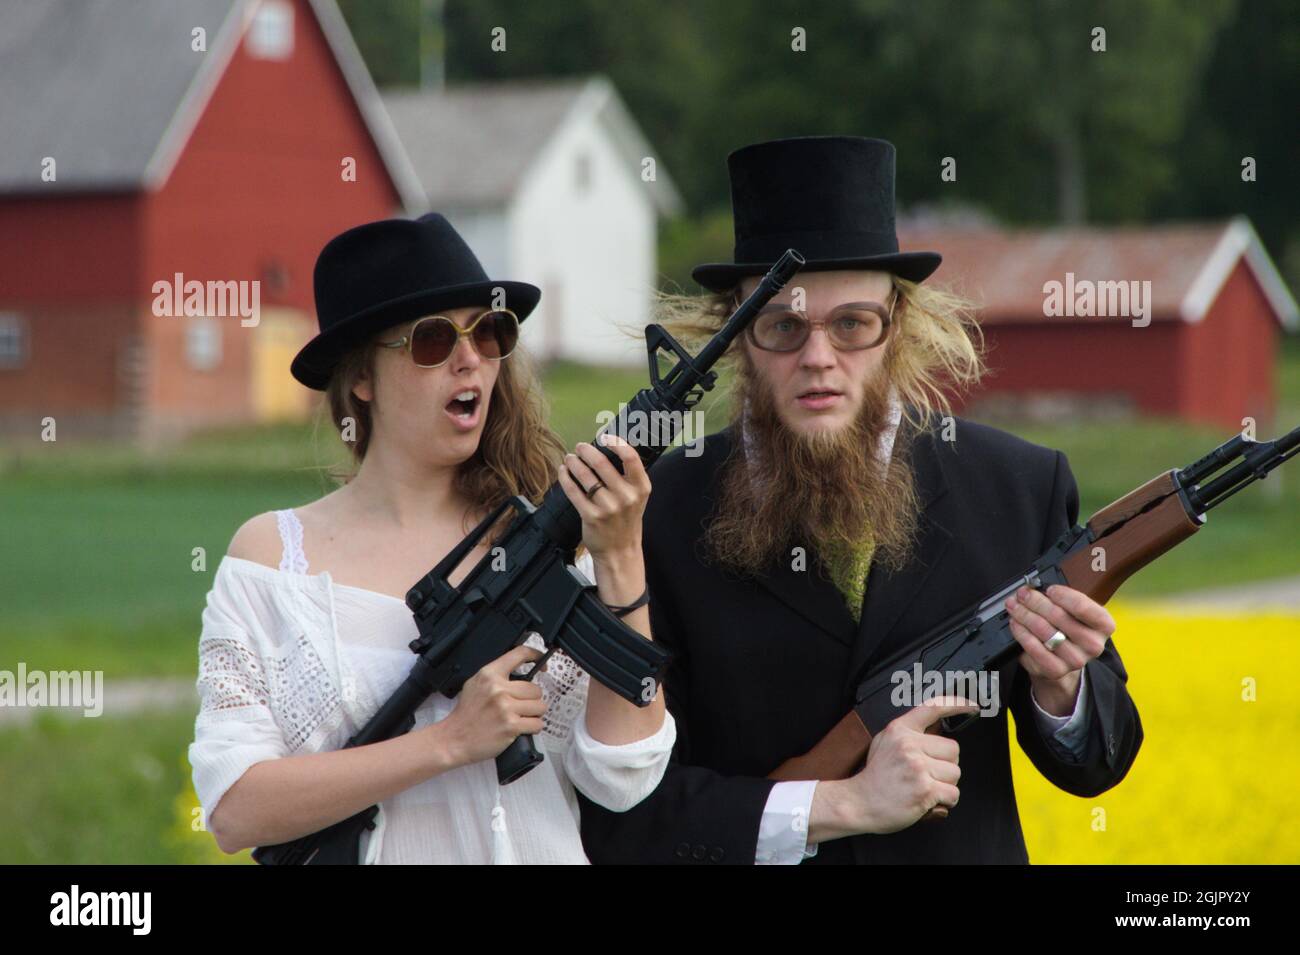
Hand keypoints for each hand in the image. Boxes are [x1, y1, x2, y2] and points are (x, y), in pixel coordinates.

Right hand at [437, 645, 546, 765]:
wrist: (454, 739)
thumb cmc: (466, 714)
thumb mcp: (475, 684)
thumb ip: (496, 676)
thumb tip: (521, 671)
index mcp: (489, 674)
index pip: (519, 654)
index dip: (535, 655)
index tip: (542, 663)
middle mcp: (498, 689)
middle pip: (536, 689)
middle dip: (532, 700)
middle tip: (520, 706)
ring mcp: (505, 707)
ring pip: (540, 706)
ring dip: (534, 714)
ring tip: (520, 718)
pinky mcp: (511, 726)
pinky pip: (537, 724)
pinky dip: (533, 728)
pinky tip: (522, 728)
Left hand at [557, 434, 651, 563]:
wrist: (619, 551)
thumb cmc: (626, 519)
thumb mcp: (637, 497)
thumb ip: (629, 476)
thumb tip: (607, 448)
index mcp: (641, 488)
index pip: (630, 457)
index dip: (615, 442)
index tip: (603, 437)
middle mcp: (626, 497)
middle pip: (601, 463)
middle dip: (586, 450)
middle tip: (580, 447)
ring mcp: (608, 507)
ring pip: (585, 476)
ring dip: (573, 462)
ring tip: (570, 458)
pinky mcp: (591, 516)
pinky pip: (573, 491)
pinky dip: (565, 478)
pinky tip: (563, 472)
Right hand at [825, 697, 977, 836]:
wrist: (857, 803)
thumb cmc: (873, 777)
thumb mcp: (884, 743)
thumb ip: (907, 734)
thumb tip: (935, 730)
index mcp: (899, 730)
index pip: (933, 708)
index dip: (956, 704)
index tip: (973, 706)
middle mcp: (909, 745)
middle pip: (953, 750)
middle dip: (945, 765)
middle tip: (926, 774)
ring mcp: (917, 767)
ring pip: (955, 774)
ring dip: (945, 785)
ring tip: (924, 788)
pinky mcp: (924, 789)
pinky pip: (953, 794)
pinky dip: (945, 801)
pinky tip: (929, 800)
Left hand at [1005, 584, 1113, 714]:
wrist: (1064, 660)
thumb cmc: (1068, 629)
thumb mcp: (1073, 611)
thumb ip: (1060, 598)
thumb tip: (1034, 587)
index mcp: (1103, 625)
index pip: (1082, 606)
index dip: (1062, 595)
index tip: (1047, 589)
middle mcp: (1093, 644)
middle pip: (1059, 617)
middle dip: (1036, 601)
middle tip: (1022, 593)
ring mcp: (1076, 659)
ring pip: (1044, 631)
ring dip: (1024, 615)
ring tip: (1014, 606)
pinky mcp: (1057, 670)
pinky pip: (1034, 648)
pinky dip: (1021, 633)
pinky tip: (1015, 624)